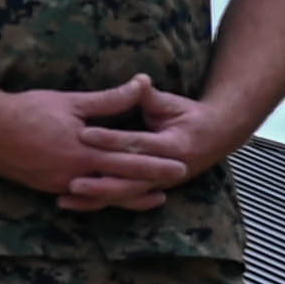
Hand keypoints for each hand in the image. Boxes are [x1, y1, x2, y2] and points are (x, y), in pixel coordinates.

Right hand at [0, 78, 178, 204]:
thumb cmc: (27, 110)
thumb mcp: (71, 102)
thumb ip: (109, 100)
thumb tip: (141, 84)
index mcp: (85, 153)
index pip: (130, 160)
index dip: (157, 163)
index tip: (181, 164)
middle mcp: (75, 175)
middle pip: (121, 183)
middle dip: (150, 184)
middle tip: (176, 182)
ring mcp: (60, 184)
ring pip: (102, 195)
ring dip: (127, 196)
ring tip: (151, 198)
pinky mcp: (46, 187)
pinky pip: (80, 197)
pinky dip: (99, 198)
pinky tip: (110, 198)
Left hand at [67, 82, 250, 206]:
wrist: (218, 137)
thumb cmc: (191, 116)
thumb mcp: (173, 103)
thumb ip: (150, 96)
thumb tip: (138, 79)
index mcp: (175, 146)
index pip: (137, 143)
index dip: (110, 139)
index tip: (83, 134)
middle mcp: (169, 170)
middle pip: (131, 179)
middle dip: (100, 182)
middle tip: (71, 181)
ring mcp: (160, 183)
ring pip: (125, 195)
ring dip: (96, 197)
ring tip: (66, 197)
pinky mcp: (150, 189)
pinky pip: (122, 199)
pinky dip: (98, 202)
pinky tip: (74, 204)